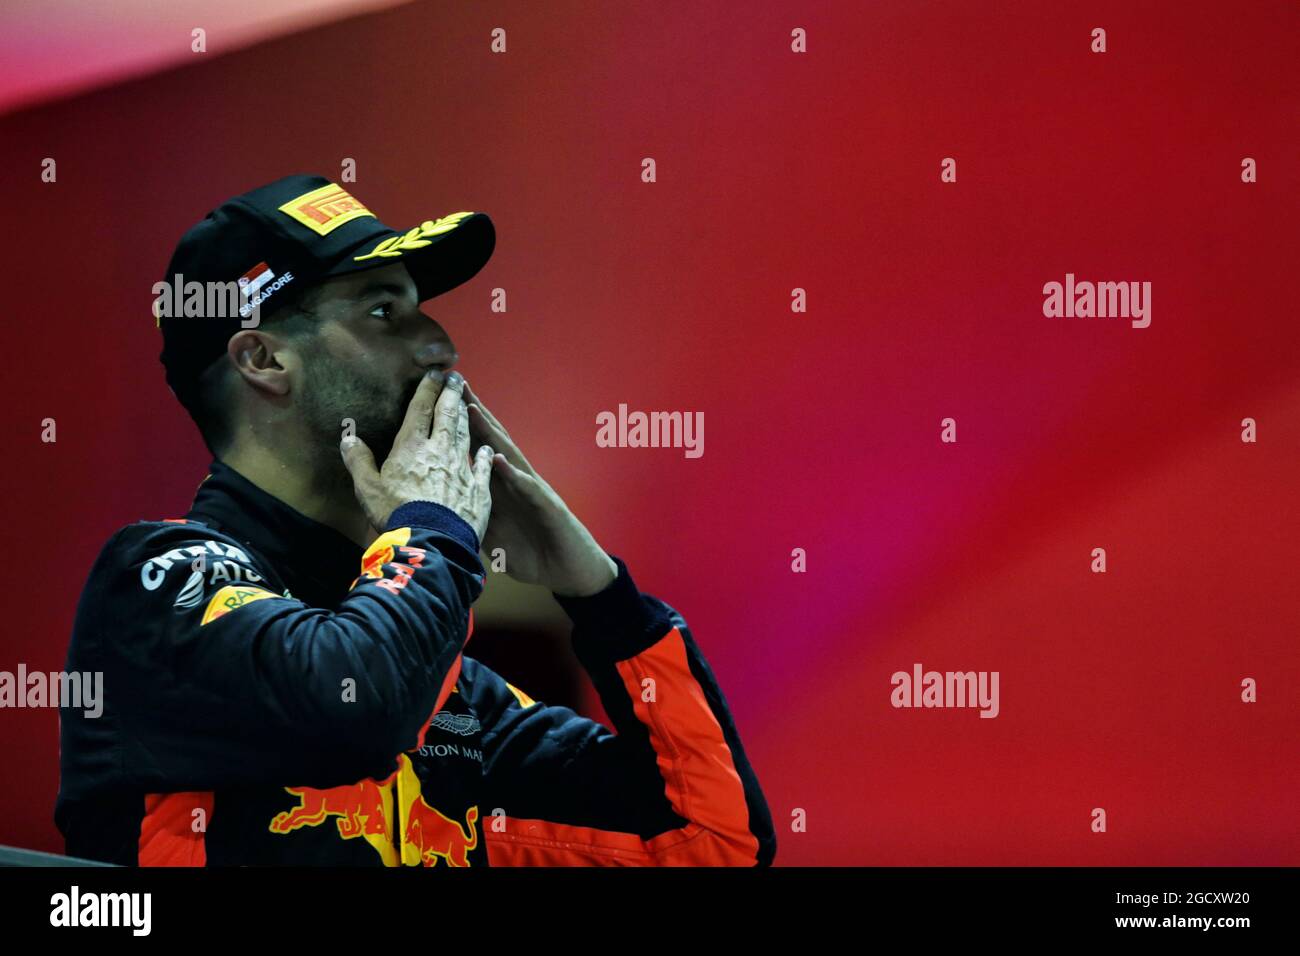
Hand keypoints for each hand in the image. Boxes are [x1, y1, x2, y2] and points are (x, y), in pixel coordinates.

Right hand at [341, 371, 493, 540]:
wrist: (432, 541)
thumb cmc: (396, 515)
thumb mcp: (368, 489)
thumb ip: (359, 462)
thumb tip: (348, 438)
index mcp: (411, 447)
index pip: (420, 410)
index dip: (427, 389)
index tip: (434, 374)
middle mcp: (439, 450)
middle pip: (447, 415)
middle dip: (452, 394)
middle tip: (457, 378)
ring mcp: (461, 468)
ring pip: (466, 435)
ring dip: (467, 416)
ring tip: (469, 403)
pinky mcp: (478, 489)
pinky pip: (483, 467)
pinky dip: (485, 456)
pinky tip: (488, 449)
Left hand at [463, 381, 616, 596]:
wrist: (569, 572)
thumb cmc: (534, 555)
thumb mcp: (494, 538)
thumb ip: (473, 521)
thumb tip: (444, 517)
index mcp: (500, 488)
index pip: (476, 450)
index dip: (458, 427)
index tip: (438, 403)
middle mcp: (516, 482)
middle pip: (491, 442)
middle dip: (473, 414)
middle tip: (453, 385)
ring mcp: (533, 491)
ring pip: (509, 456)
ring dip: (490, 433)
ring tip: (471, 409)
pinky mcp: (548, 506)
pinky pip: (528, 488)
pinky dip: (513, 474)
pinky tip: (499, 460)